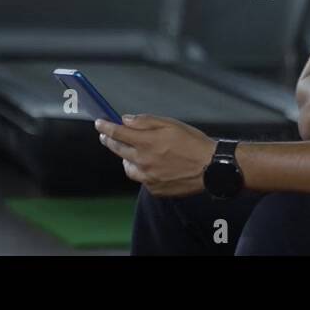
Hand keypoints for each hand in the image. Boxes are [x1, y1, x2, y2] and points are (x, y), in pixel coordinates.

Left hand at [94, 114, 215, 196]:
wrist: (211, 168)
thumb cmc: (193, 142)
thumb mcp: (171, 124)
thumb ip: (145, 121)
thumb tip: (125, 120)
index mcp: (147, 142)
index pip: (117, 133)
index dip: (105, 127)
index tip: (98, 123)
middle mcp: (143, 161)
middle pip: (118, 149)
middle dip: (109, 140)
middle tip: (105, 136)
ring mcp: (148, 177)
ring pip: (127, 167)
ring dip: (126, 158)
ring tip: (131, 153)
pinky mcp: (155, 189)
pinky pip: (141, 179)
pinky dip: (142, 171)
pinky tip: (151, 166)